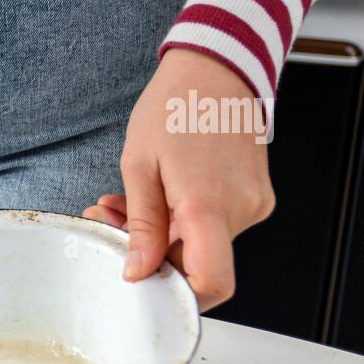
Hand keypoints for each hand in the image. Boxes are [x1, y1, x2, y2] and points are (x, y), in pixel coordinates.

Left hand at [83, 49, 275, 311]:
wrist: (219, 67)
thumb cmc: (177, 105)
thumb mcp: (139, 166)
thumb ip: (142, 226)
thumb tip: (139, 271)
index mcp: (208, 206)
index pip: (211, 283)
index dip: (179, 296)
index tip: (144, 284)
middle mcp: (240, 210)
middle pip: (195, 263)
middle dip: (147, 253)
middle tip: (109, 223)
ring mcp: (252, 204)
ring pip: (200, 244)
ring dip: (158, 233)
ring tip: (123, 203)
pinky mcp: (254, 196)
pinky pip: (213, 224)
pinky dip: (180, 219)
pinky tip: (154, 196)